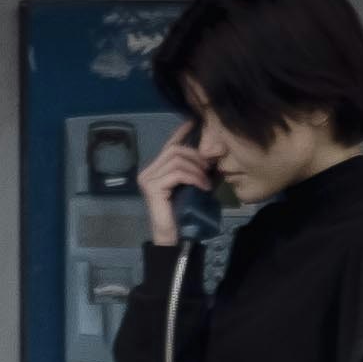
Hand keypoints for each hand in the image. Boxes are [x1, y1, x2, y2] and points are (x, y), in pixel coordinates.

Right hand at [137, 128, 218, 250]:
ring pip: (177, 160)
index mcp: (156, 170)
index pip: (170, 145)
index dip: (182, 132)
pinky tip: (204, 187)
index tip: (195, 122)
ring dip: (197, 169)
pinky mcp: (152, 187)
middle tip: (211, 167)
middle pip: (175, 150)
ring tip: (208, 181)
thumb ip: (200, 171)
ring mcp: (148, 179)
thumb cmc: (184, 215)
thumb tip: (214, 154)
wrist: (175, 238)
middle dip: (196, 155)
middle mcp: (148, 171)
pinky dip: (194, 177)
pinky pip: (177, 173)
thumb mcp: (194, 186)